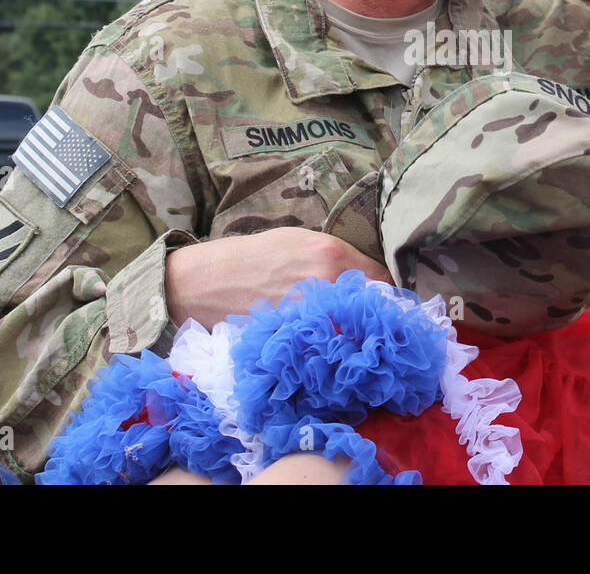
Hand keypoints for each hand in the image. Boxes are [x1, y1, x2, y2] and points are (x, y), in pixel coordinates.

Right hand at [165, 227, 391, 329]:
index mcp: (330, 254)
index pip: (383, 279)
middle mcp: (325, 284)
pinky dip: (326, 350)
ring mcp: (309, 316)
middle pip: (371, 309)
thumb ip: (334, 254)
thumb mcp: (296, 238)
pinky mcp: (293, 341)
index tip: (385, 300)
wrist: (204, 282)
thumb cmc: (250, 255)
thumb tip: (367, 272)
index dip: (385, 291)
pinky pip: (324, 349)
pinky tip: (321, 348)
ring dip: (351, 335)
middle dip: (372, 316)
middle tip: (370, 322)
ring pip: (350, 332)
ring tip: (345, 336)